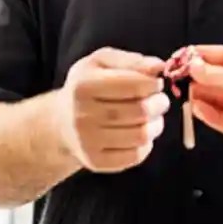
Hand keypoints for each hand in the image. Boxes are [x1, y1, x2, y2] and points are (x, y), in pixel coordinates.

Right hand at [55, 47, 169, 172]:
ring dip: (156, 124)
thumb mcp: (103, 62)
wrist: (62, 121)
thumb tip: (159, 68)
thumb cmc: (88, 85)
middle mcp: (82, 115)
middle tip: (161, 100)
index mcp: (83, 85)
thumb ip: (132, 61)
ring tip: (153, 116)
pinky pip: (135, 156)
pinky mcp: (95, 162)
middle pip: (140, 111)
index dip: (153, 84)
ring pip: (141, 135)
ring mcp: (87, 142)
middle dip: (159, 104)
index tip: (157, 83)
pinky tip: (140, 133)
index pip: (133, 85)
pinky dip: (146, 144)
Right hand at [188, 45, 222, 155]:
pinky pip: (222, 118)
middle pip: (219, 78)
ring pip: (218, 99)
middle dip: (199, 77)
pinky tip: (198, 108)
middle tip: (179, 77)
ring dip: (201, 96)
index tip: (184, 57)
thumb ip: (218, 75)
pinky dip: (209, 114)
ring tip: (186, 93)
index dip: (203, 56)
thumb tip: (196, 66)